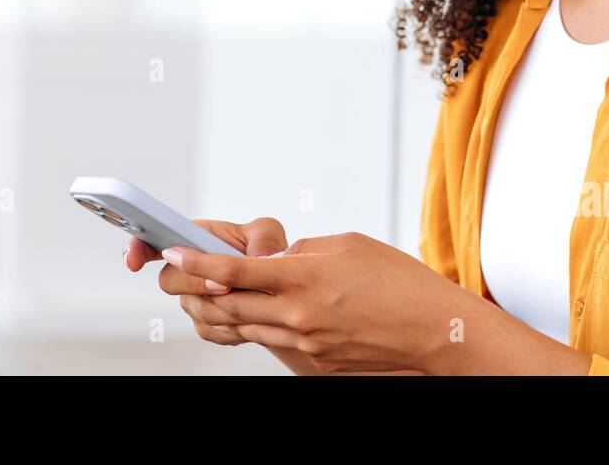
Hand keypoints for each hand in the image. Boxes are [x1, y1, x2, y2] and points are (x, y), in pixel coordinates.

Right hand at [123, 218, 287, 347]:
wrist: (276, 289)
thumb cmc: (266, 252)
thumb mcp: (267, 233)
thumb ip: (259, 238)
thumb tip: (256, 258)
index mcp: (193, 238)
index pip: (152, 241)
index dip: (137, 249)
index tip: (133, 261)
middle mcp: (186, 268)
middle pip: (169, 279)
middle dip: (195, 281)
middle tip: (225, 282)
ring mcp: (192, 297)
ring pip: (190, 306)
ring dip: (219, 303)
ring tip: (249, 295)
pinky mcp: (203, 322)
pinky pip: (207, 327)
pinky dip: (229, 322)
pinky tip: (248, 313)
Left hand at [158, 231, 462, 373]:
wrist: (435, 333)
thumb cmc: (400, 281)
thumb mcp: (349, 244)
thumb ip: (305, 249)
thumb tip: (279, 258)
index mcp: (304, 277)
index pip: (234, 270)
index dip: (197, 261)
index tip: (173, 250)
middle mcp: (298, 314)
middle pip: (228, 305)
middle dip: (196, 288)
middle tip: (177, 273)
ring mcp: (306, 343)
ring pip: (247, 327)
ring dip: (223, 309)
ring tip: (210, 291)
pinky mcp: (316, 362)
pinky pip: (276, 341)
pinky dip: (258, 326)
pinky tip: (259, 312)